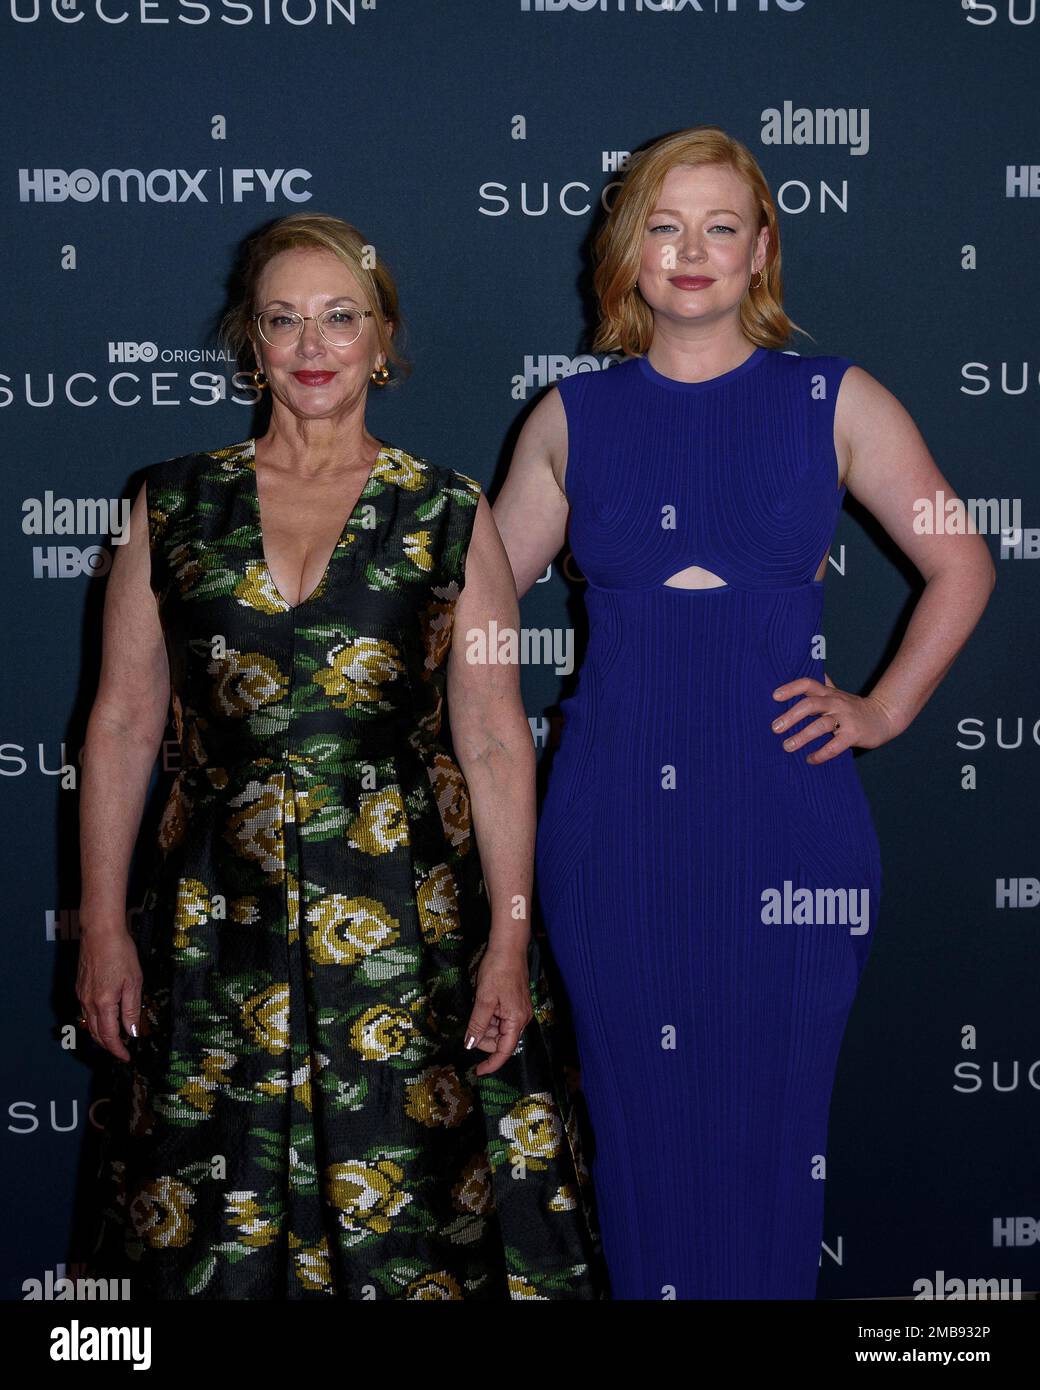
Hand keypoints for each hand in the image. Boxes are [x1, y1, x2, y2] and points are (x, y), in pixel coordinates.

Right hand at [75, 925, 142, 1060]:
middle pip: (96, 1033)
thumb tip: (132, 1031)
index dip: (117, 1050)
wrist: (100, 932)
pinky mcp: (80, 987)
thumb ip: (131, 1009)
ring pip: (89, 1023)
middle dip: (109, 1045)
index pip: (109, 1036)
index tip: (126, 1057)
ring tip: (115, 1038)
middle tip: (122, 1051)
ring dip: (101, 1034)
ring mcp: (82, 994)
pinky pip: (86, 1011)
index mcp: (103, 1003)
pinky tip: (105, 1018)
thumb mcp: (134, 982)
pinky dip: (95, 1021)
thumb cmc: (120, 953)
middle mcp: (88, 1002)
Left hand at [463, 944, 532, 1076]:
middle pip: (501, 1041)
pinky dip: (490, 1016)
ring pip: (499, 1029)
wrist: (508, 947)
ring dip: (485, 1025)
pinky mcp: (515, 1003)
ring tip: (478, 1005)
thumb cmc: (498, 971)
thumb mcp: (484, 999)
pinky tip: (483, 1003)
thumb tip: (470, 1045)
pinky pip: (501, 1018)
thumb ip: (477, 1024)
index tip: (478, 1071)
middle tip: (471, 1023)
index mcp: (517, 1020)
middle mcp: (521, 1018)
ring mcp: (519, 1010)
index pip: (504, 1051)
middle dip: (484, 1038)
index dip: (491, 1063)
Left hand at [771, 675, 899, 763]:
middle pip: (811, 704)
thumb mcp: (837, 693)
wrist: (885, 717)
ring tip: (787, 746)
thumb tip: (809, 672)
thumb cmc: (854, 707)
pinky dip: (821, 754)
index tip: (774, 696)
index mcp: (828, 693)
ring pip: (821, 726)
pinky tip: (810, 759)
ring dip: (802, 737)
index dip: (791, 688)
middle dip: (791, 716)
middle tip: (775, 728)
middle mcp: (835, 703)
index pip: (808, 684)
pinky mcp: (854, 735)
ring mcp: (845, 719)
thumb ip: (822, 686)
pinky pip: (835, 745)